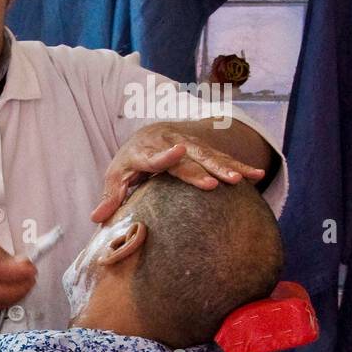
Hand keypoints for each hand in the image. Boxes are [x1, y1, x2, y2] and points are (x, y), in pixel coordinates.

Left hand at [91, 124, 264, 222]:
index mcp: (145, 153)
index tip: (180, 151)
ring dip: (227, 166)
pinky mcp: (204, 149)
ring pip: (209, 155)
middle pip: (188, 158)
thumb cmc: (130, 160)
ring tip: (242, 179)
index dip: (167, 155)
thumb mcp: (116, 176)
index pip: (155, 155)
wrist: (149, 132)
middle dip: (203, 169)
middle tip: (217, 182)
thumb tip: (95, 219)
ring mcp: (190, 146)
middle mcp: (170, 146)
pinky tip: (256, 175)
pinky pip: (223, 157)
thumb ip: (110, 198)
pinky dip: (239, 165)